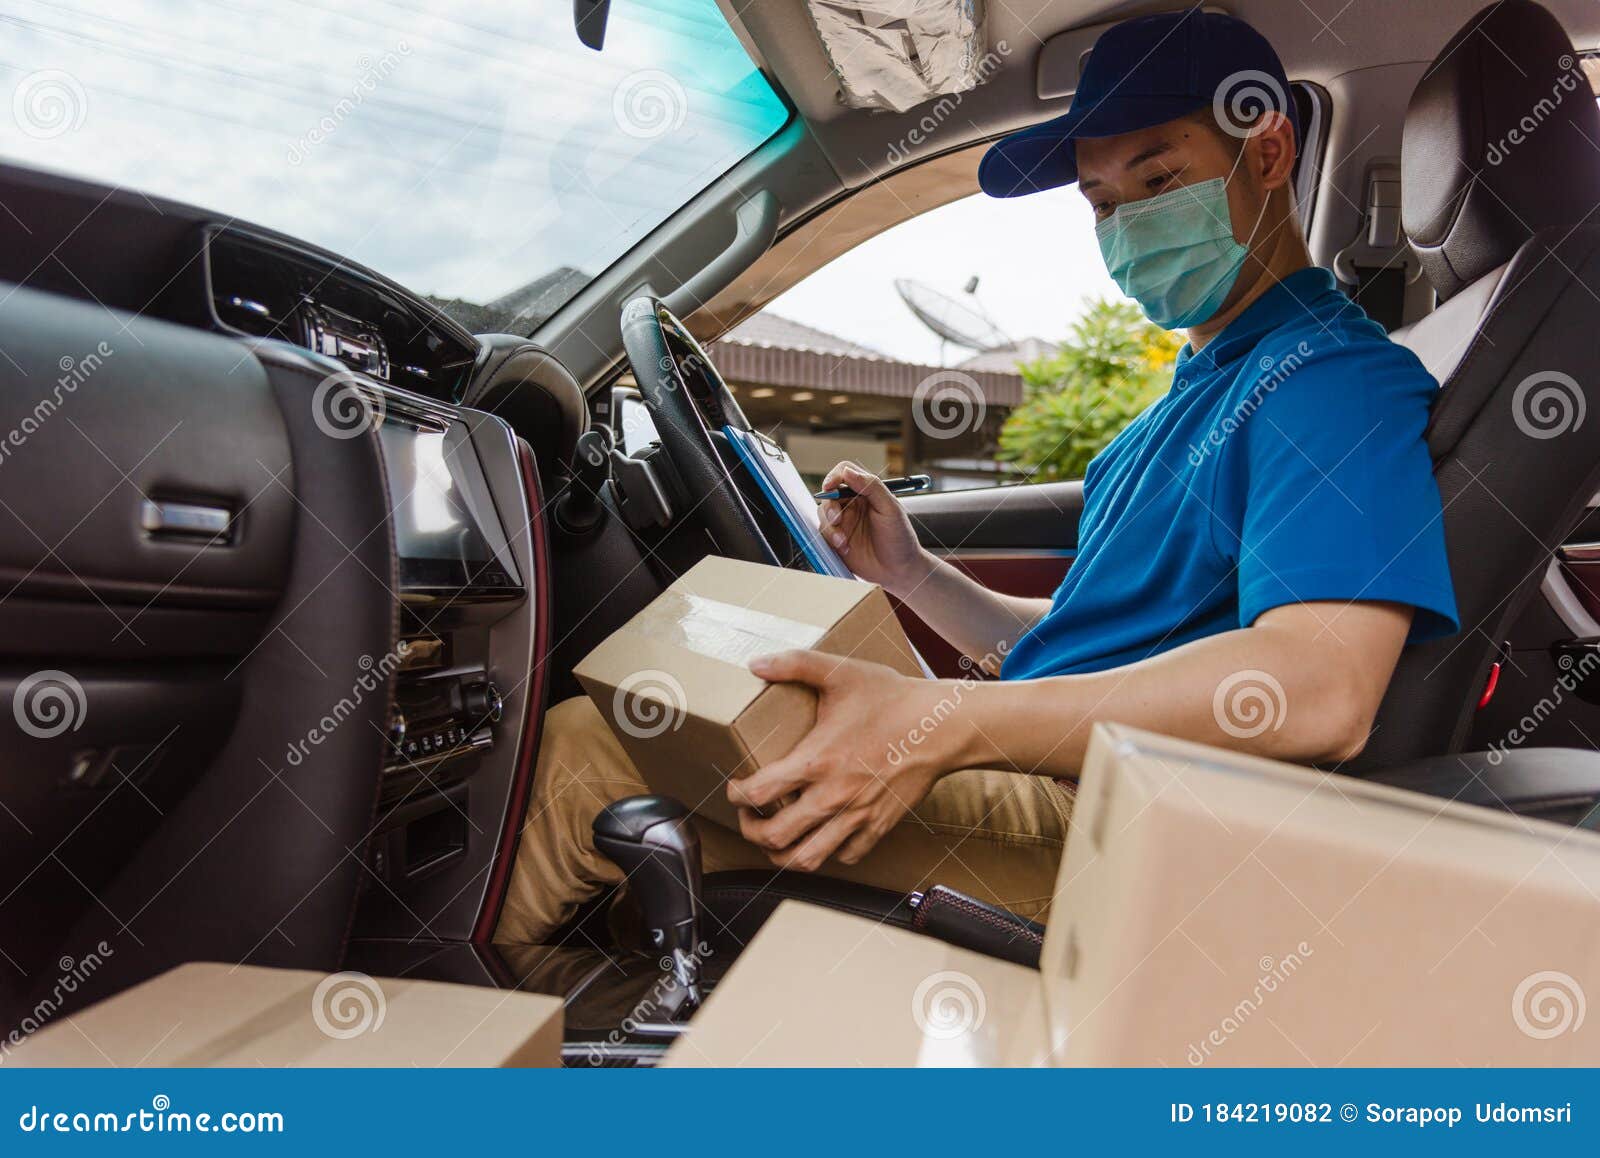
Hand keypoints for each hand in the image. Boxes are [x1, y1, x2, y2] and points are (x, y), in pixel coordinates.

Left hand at [727, 650, 962, 870]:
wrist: (942, 726)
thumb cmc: (891, 698)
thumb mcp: (841, 671)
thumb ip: (795, 663)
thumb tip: (755, 662)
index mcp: (816, 760)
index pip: (759, 794)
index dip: (737, 795)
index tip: (735, 788)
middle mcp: (832, 796)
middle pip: (776, 837)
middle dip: (752, 831)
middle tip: (748, 819)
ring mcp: (856, 816)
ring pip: (808, 859)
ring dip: (783, 855)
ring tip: (776, 841)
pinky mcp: (879, 826)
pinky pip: (845, 856)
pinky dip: (828, 853)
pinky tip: (822, 835)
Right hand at [816, 461, 931, 597]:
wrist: (899, 571)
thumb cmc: (900, 538)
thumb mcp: (890, 509)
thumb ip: (871, 487)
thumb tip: (847, 471)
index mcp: (867, 492)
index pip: (845, 473)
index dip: (834, 476)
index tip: (830, 485)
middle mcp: (853, 504)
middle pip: (829, 494)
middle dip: (830, 506)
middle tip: (837, 520)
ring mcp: (844, 522)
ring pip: (823, 514)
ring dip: (830, 528)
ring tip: (843, 542)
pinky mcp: (837, 539)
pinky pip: (823, 533)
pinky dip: (830, 540)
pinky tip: (845, 548)